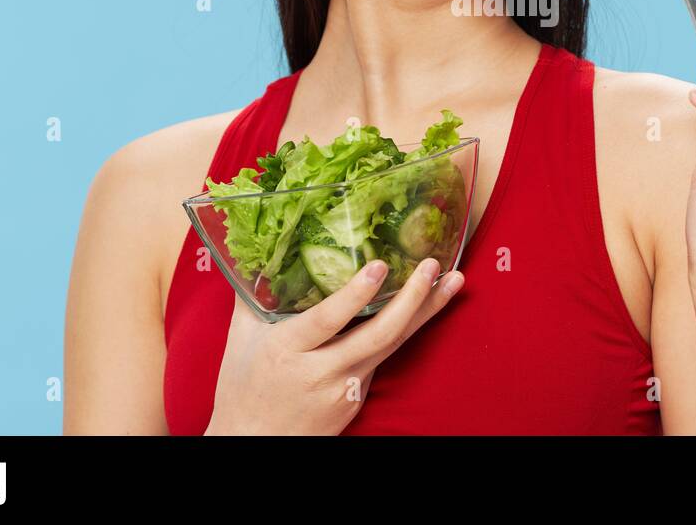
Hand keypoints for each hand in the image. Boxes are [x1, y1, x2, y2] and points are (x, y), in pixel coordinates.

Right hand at [205, 257, 462, 434]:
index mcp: (288, 349)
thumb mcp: (242, 340)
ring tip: (453, 282)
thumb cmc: (243, 389)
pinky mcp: (357, 398)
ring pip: (392, 345)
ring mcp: (344, 387)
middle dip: (412, 299)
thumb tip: (260, 251)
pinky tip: (427, 306)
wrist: (253, 444)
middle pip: (377, 335)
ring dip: (426, 312)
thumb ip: (254, 296)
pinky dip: (407, 330)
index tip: (380, 267)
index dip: (356, 294)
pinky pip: (384, 357)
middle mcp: (321, 370)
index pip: (328, 320)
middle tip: (433, 267)